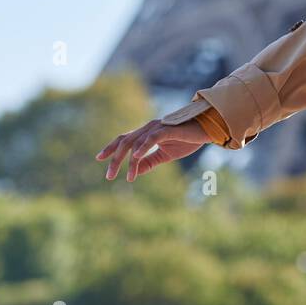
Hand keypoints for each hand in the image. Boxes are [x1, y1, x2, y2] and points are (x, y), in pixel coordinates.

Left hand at [96, 118, 210, 181]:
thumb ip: (150, 161)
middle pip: (124, 142)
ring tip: (127, 177)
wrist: (206, 130)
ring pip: (135, 143)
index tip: (99, 158)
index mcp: (147, 133)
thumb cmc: (187, 140)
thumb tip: (136, 172)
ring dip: (128, 161)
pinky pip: (151, 138)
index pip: (124, 139)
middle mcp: (148, 128)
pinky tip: (136, 158)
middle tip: (109, 176)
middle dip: (114, 159)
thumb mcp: (166, 155)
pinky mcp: (167, 129)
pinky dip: (142, 148)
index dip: (110, 148)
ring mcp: (157, 127)